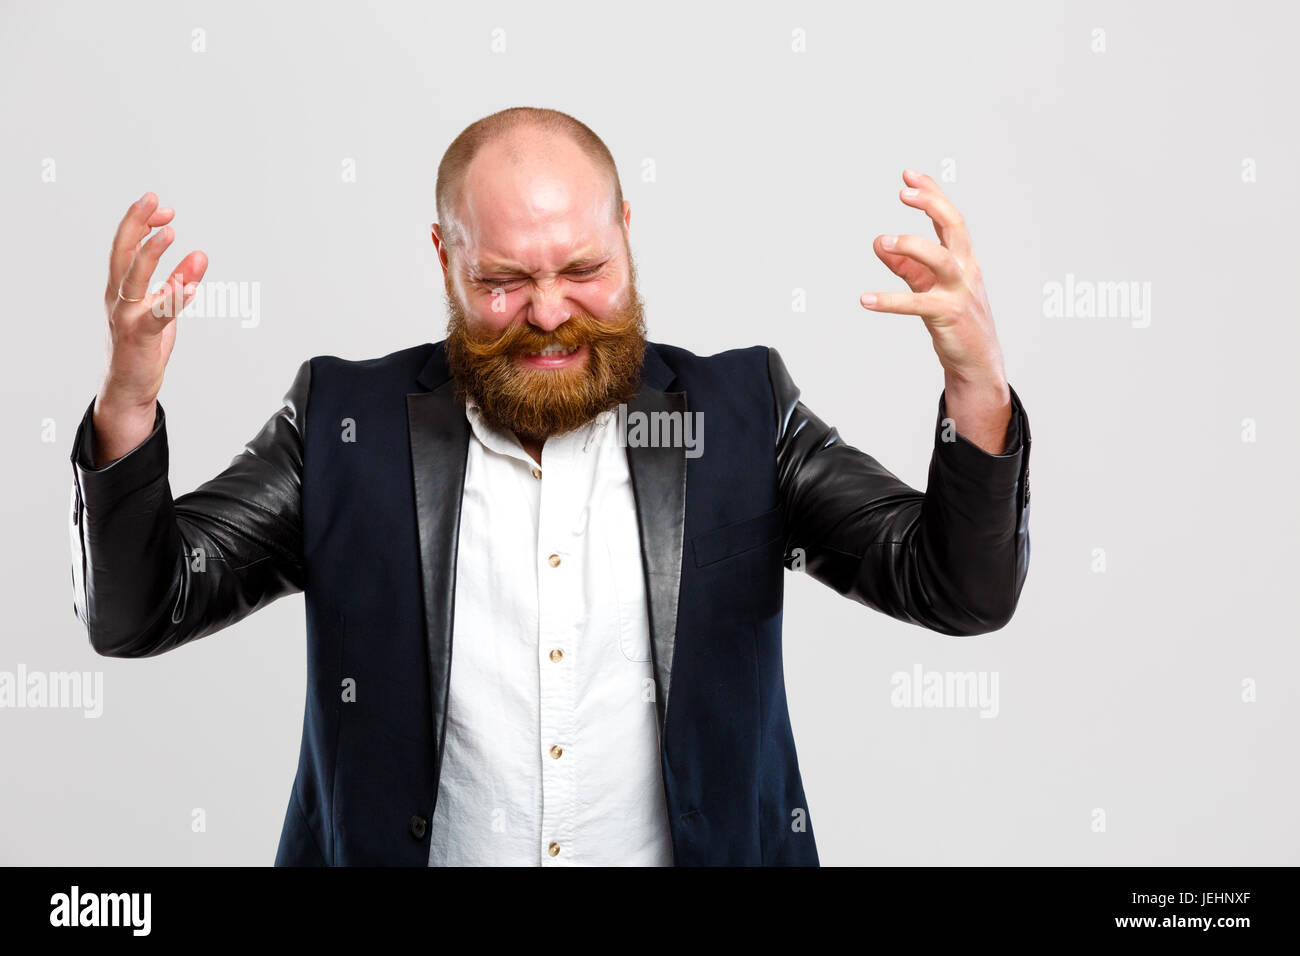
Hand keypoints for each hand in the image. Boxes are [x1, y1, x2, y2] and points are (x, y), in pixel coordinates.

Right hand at [92, 192, 207, 463]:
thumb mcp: (159, 308)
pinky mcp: (142, 337)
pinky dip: (174, 296)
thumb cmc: (143, 344)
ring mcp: (127, 317)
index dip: (140, 222)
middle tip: (153, 198)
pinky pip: (158, 314)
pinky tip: (191, 282)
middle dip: (136, 223)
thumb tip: (197, 256)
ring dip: (150, 254)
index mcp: (120, 287)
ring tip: (169, 231)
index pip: (125, 246)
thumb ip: (174, 283)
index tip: (162, 207)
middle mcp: (118, 297)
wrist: (129, 386)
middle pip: (122, 253)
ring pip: (134, 279)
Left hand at [860, 170, 1010, 451]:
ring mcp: (960, 292)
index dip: (931, 195)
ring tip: (884, 241)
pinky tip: (866, 300)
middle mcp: (965, 269)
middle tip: (904, 192)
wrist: (977, 360)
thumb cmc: (954, 319)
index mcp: (963, 258)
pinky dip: (890, 301)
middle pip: (954, 226)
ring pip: (940, 259)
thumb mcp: (929, 286)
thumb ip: (906, 265)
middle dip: (931, 204)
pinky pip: (917, 305)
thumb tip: (878, 243)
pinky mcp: (948, 316)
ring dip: (912, 246)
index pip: (948, 218)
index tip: (909, 175)